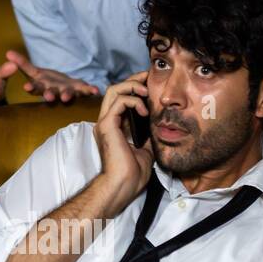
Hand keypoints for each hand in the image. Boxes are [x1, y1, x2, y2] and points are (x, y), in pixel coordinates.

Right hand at [6, 50, 100, 103]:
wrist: (66, 90)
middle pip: (51, 94)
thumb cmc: (48, 82)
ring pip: (66, 94)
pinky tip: (96, 90)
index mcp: (43, 87)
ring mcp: (67, 92)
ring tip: (66, 98)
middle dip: (49, 95)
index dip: (32, 88)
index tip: (27, 88)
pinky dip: (91, 90)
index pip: (35, 88)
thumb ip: (22, 63)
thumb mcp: (35, 72)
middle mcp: (54, 92)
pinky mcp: (80, 90)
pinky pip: (85, 90)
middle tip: (48, 97)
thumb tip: (7, 52)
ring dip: (67, 96)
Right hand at [92, 71, 153, 211]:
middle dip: (133, 80)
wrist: (124, 185)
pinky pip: (118, 101)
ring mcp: (104, 123)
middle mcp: (106, 123)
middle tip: (148, 77)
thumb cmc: (132, 173)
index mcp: (114, 128)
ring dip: (132, 86)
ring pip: (113, 90)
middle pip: (115, 90)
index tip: (150, 85)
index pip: (121, 99)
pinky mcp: (107, 125)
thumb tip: (158, 126)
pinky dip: (132, 100)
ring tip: (146, 91)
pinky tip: (144, 110)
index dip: (135, 89)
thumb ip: (147, 135)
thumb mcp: (145, 149)